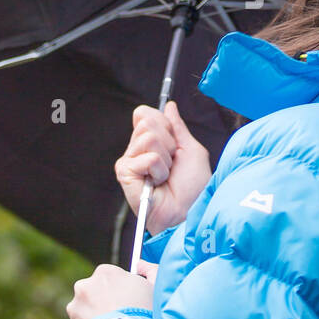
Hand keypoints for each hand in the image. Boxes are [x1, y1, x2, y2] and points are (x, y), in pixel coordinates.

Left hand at [67, 262, 156, 318]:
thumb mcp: (156, 286)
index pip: (109, 276)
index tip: (127, 300)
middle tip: (121, 315)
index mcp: (104, 272)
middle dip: (103, 301)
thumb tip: (140, 265)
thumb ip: (149, 269)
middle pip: (94, 291)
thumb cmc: (147, 314)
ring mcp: (76, 308)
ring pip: (85, 309)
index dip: (120, 288)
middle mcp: (84, 286)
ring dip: (95, 317)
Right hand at [114, 101, 210, 232]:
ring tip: (165, 176)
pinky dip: (159, 170)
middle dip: (167, 142)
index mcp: (151, 143)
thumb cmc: (193, 188)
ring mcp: (130, 161)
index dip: (162, 123)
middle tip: (171, 164)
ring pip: (148, 138)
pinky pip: (148, 157)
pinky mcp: (125, 173)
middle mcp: (137, 150)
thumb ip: (178, 127)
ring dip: (165, 158)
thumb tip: (169, 106)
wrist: (189, 213)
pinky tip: (157, 184)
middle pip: (146, 122)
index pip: (145, 114)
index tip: (173, 143)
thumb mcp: (192, 150)